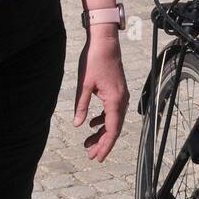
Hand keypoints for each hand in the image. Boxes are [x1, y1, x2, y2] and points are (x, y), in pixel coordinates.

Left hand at [74, 27, 128, 161]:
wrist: (105, 42)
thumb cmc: (94, 61)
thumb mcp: (83, 85)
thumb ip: (81, 106)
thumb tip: (78, 124)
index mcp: (114, 99)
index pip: (112, 129)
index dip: (106, 145)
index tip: (98, 157)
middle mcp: (121, 99)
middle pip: (115, 127)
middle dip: (103, 142)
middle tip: (90, 155)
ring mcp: (121, 94)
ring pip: (114, 120)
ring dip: (103, 132)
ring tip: (88, 142)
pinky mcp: (117, 90)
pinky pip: (113, 111)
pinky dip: (104, 120)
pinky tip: (93, 123)